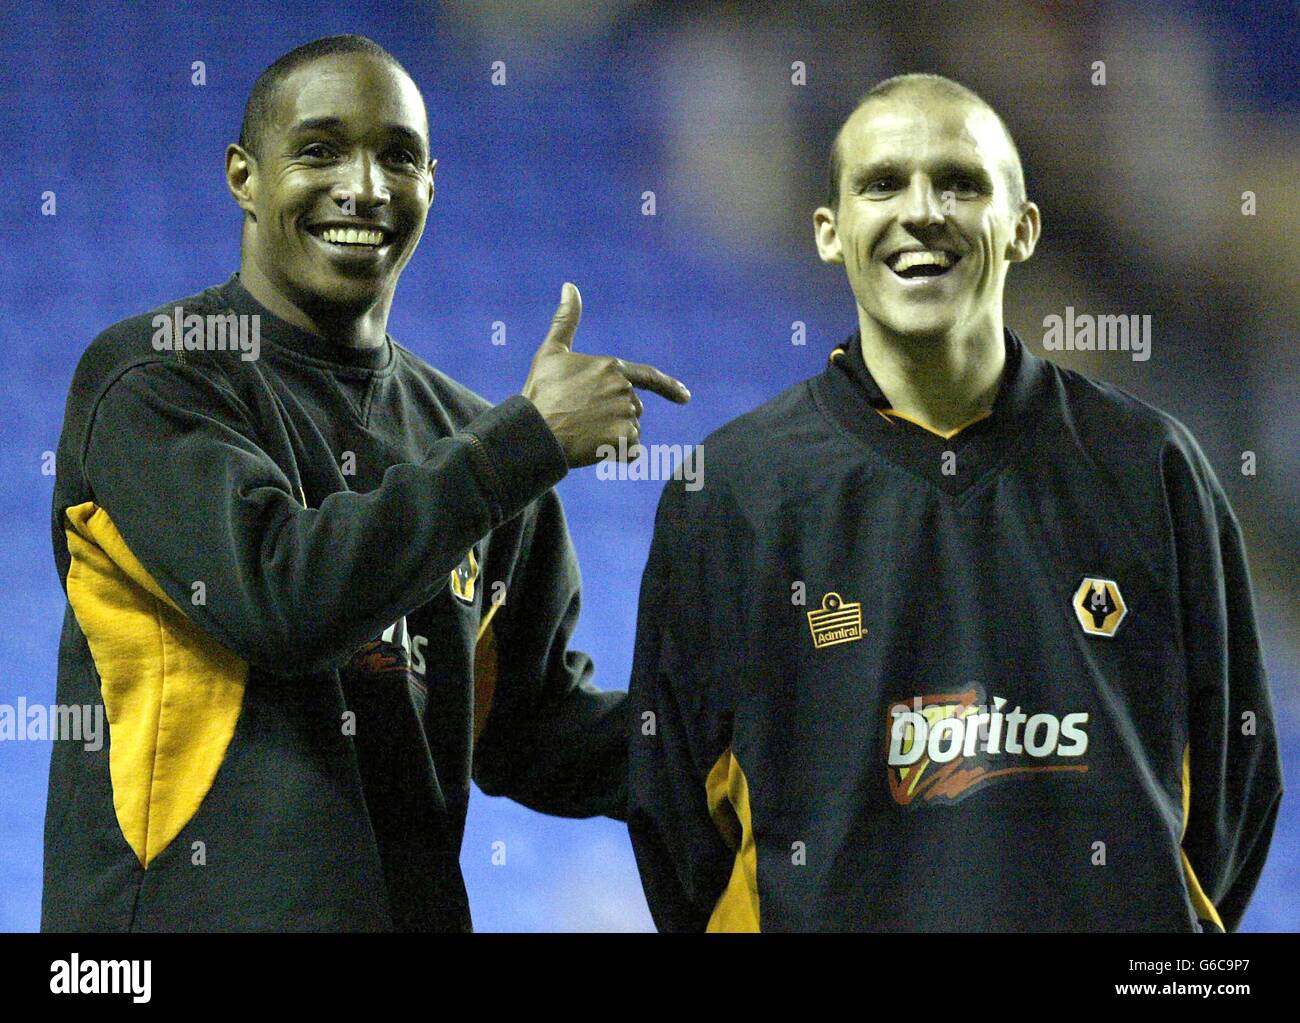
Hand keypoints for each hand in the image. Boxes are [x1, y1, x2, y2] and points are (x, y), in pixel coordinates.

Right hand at [522, 283, 690, 468]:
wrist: (533, 431)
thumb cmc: (539, 392)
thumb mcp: (551, 352)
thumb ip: (565, 320)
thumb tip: (569, 286)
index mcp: (612, 367)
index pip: (649, 377)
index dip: (669, 388)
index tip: (685, 398)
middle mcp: (624, 390)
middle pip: (633, 409)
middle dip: (614, 417)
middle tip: (581, 419)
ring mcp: (625, 415)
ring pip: (631, 431)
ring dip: (613, 436)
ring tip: (584, 433)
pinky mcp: (623, 440)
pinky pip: (631, 452)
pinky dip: (617, 455)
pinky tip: (594, 450)